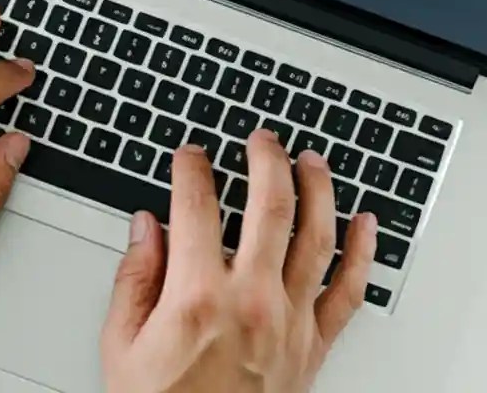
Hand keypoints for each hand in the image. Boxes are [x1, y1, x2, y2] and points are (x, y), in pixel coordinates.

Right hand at [102, 130, 378, 392]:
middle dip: (266, 158)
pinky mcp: (313, 345)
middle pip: (270, 204)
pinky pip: (350, 290)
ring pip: (317, 235)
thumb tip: (146, 228)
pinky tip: (366, 223)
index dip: (192, 169)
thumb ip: (133, 279)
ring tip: (311, 160)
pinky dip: (364, 252)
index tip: (190, 156)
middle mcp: (251, 299)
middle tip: (260, 139)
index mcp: (198, 296)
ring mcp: (289, 320)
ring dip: (318, 188)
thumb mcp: (121, 347)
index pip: (197, 206)